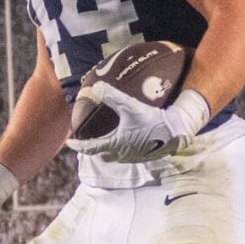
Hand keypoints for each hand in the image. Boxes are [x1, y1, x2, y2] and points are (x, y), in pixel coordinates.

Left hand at [66, 83, 210, 162]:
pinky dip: (120, 148)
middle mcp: (123, 154)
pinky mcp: (144, 155)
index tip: (69, 143)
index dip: (78, 146)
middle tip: (86, 141)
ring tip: (104, 140)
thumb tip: (96, 86)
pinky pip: (126, 154)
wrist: (175, 131)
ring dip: (107, 149)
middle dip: (93, 149)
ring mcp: (134, 156)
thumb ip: (113, 96)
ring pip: (115, 156)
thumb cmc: (152, 120)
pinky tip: (125, 139)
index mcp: (116, 144)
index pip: (91, 148)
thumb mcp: (130, 106)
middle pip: (102, 154)